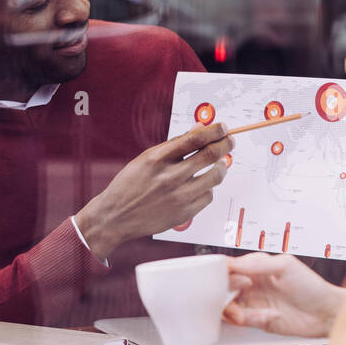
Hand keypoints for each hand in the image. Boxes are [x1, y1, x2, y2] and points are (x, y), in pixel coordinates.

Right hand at [74, 123, 233, 261]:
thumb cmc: (129, 185)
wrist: (115, 217)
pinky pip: (208, 196)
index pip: (194, 139)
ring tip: (220, 164)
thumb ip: (173, 145)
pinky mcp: (183, 213)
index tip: (223, 127)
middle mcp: (169, 177)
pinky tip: (201, 185)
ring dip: (222, 166)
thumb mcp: (145, 159)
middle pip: (210, 155)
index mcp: (157, 159)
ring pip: (215, 176)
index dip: (213, 131)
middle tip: (230, 141)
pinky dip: (209, 188)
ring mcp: (178, 196)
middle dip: (225, 144)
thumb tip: (199, 129)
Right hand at [222, 252, 345, 336]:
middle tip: (245, 293)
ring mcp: (252, 302)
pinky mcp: (256, 320)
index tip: (234, 279)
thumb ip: (257, 264)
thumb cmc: (312, 287)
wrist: (326, 314)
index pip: (227, 267)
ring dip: (237, 312)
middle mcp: (251, 284)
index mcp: (255, 267)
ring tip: (253, 313)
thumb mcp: (286, 266)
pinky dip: (252, 320)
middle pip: (221, 288)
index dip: (224, 274)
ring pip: (227, 307)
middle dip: (227, 294)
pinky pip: (241, 321)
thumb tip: (232, 263)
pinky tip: (271, 316)